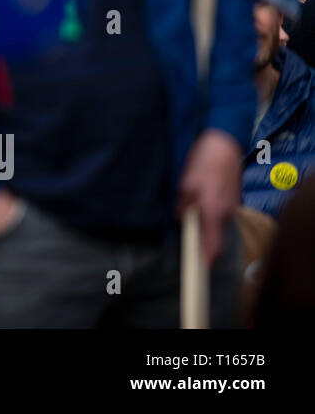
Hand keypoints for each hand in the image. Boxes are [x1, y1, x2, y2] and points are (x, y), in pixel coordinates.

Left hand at [178, 128, 241, 263]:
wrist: (224, 146)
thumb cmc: (203, 164)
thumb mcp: (185, 185)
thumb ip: (183, 205)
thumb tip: (180, 218)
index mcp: (213, 212)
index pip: (213, 245)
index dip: (207, 258)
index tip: (200, 267)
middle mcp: (225, 213)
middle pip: (215, 235)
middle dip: (202, 238)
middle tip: (187, 235)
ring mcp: (232, 206)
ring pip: (217, 222)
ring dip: (205, 222)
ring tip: (190, 209)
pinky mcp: (233, 199)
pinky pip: (220, 212)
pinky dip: (211, 212)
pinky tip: (200, 199)